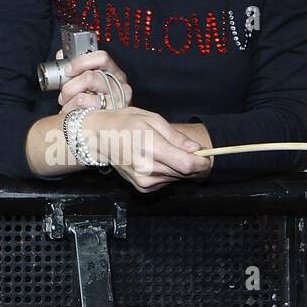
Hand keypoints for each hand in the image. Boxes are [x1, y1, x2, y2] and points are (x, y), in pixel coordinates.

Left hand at [55, 49, 132, 112]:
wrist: (116, 125)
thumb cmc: (99, 99)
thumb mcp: (92, 80)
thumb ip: (77, 67)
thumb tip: (62, 55)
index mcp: (113, 71)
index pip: (101, 58)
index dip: (81, 62)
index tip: (67, 70)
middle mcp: (119, 84)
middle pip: (89, 78)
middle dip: (69, 87)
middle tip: (64, 94)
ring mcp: (116, 101)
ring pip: (82, 96)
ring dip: (69, 101)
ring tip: (66, 105)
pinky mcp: (109, 115)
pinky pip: (83, 110)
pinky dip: (71, 110)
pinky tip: (72, 113)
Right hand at [82, 107, 210, 191]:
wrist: (100, 136)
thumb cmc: (125, 123)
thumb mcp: (152, 119)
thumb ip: (176, 137)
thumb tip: (196, 149)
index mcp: (149, 146)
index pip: (187, 164)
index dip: (202, 162)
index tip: (207, 156)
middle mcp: (145, 167)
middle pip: (184, 172)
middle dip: (192, 163)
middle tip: (188, 149)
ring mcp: (142, 179)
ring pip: (176, 178)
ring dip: (179, 168)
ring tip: (165, 151)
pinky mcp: (141, 187)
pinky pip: (166, 182)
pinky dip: (167, 172)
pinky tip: (156, 160)